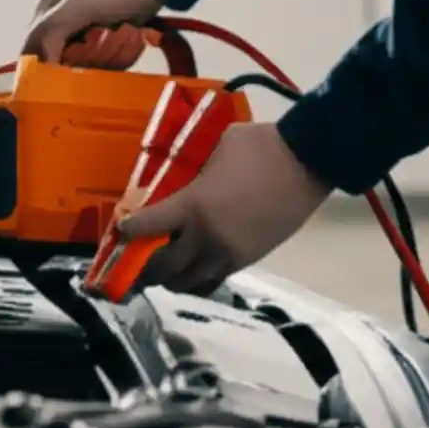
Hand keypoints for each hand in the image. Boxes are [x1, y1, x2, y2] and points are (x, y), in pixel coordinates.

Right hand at [23, 0, 163, 68]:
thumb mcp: (78, 5)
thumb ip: (52, 30)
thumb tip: (41, 63)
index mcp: (48, 13)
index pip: (33, 50)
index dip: (46, 64)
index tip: (67, 67)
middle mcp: (64, 27)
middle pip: (65, 63)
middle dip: (89, 56)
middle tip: (106, 35)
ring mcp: (87, 38)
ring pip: (89, 66)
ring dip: (111, 53)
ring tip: (125, 30)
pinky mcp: (108, 47)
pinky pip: (108, 64)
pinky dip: (122, 54)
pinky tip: (132, 36)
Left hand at [119, 122, 332, 294]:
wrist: (307, 163)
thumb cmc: (258, 147)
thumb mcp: (213, 146)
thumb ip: (188, 166)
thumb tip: (170, 175)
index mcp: (193, 205)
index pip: (147, 227)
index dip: (128, 232)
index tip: (121, 230)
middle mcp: (206, 237)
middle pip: (163, 267)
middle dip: (143, 266)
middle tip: (133, 260)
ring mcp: (228, 253)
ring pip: (187, 281)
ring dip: (169, 277)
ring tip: (161, 268)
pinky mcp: (247, 260)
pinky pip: (213, 280)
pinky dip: (196, 279)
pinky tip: (190, 270)